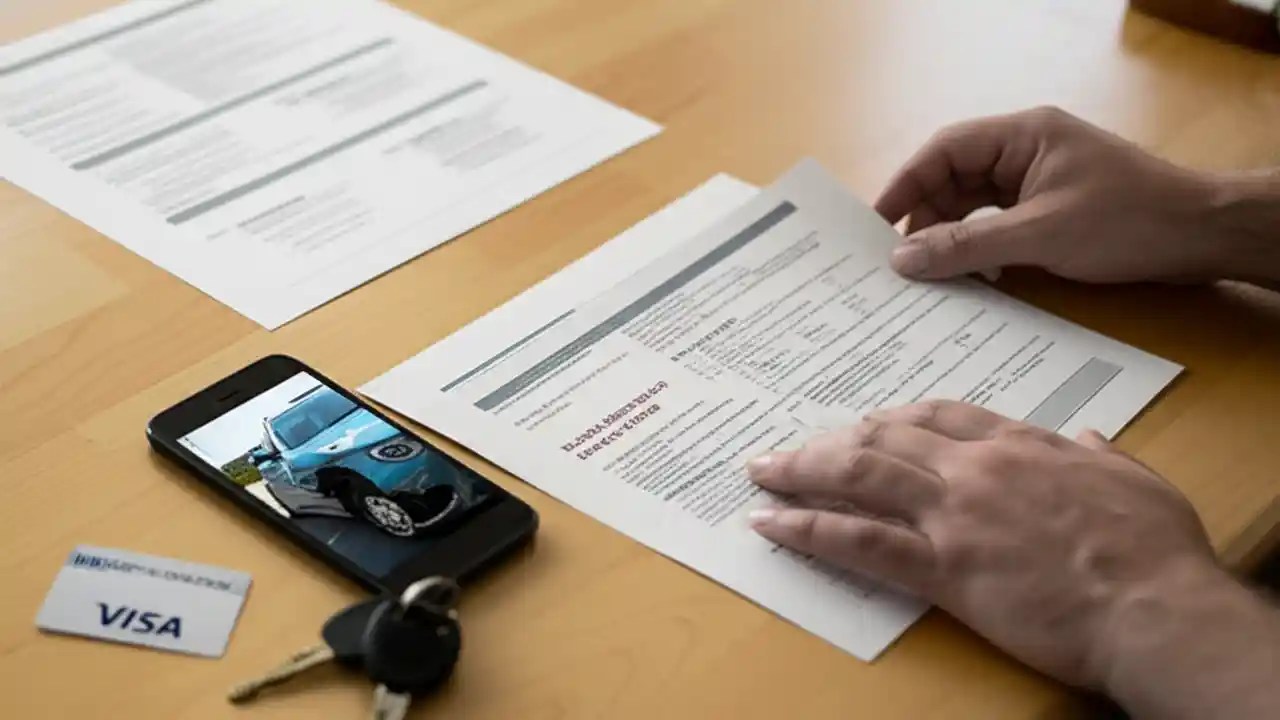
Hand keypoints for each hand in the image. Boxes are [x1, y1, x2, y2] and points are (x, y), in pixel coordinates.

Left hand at [744, 400, 1215, 688]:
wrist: (1154, 607)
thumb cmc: (1155, 550)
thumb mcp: (1138, 481)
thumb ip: (1101, 453)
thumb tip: (1087, 434)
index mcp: (1021, 446)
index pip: (942, 416)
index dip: (896, 418)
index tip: (869, 422)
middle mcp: (975, 470)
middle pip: (885, 438)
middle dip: (834, 440)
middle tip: (796, 447)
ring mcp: (953, 516)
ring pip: (859, 476)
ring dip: (802, 470)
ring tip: (762, 470)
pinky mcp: (942, 568)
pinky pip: (859, 541)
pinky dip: (808, 528)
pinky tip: (772, 522)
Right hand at [875, 107, 1256, 282]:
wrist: (1201, 236)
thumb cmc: (1128, 222)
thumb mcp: (1040, 236)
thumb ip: (967, 246)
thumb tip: (903, 258)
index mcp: (1022, 135)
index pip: (944, 150)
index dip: (905, 184)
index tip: (875, 223)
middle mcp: (1024, 151)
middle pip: (953, 178)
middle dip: (925, 218)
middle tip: (899, 261)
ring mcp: (1037, 179)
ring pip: (972, 205)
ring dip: (950, 237)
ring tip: (925, 275)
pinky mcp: (1048, 208)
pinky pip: (995, 224)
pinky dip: (977, 248)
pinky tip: (965, 276)